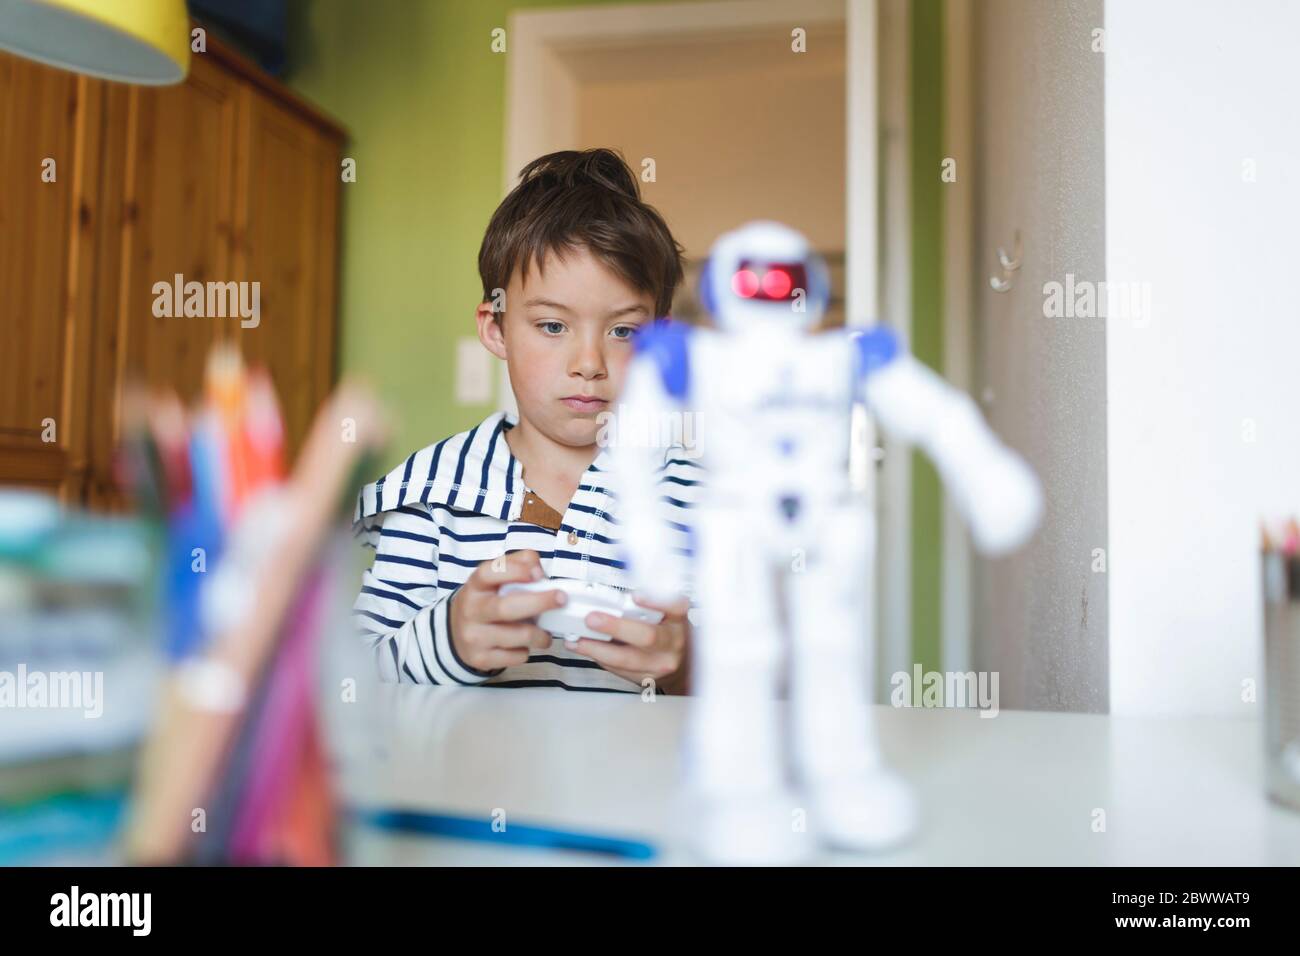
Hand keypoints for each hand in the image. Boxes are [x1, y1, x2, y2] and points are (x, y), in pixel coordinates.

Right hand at [449, 550, 562, 672]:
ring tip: (545, 633)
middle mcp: (471, 610)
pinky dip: (526, 651)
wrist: (457, 634)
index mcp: (475, 586)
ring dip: (540, 634)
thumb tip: (539, 571)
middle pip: (506, 607)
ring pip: (518, 636)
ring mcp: (474, 636)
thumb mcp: (495, 580)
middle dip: (539, 603)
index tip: (538, 574)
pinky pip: (516, 656)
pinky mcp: (480, 658)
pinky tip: (523, 645)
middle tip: (561, 599)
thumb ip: (520, 565)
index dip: (515, 571)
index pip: (489, 573)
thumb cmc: (486, 602)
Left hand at [565, 592, 691, 693]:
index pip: (676, 607)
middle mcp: (672, 643)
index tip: (636, 595)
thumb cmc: (669, 634)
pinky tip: (585, 648)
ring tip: (578, 639)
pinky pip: (618, 669)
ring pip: (626, 659)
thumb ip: (648, 606)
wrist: (682, 666)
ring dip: (597, 648)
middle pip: (647, 636)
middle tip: (592, 619)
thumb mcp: (668, 615)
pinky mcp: (645, 678)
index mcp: (677, 621)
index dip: (656, 601)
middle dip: (615, 627)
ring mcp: (659, 664)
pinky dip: (599, 657)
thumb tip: (614, 595)